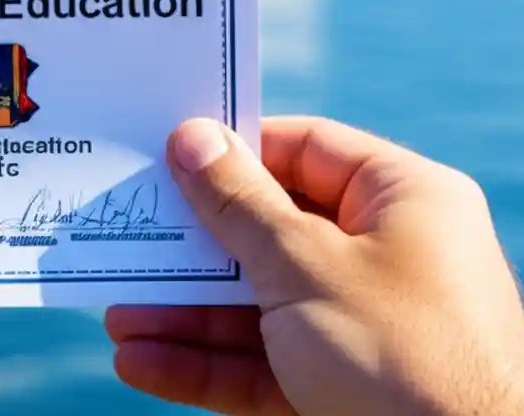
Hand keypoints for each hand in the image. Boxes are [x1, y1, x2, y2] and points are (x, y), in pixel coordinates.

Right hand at [106, 117, 523, 415]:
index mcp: (403, 201)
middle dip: (193, 250)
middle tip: (131, 239)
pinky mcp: (343, 386)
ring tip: (120, 320)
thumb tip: (193, 137)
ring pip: (257, 307)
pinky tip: (144, 364)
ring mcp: (364, 327)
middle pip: (268, 233)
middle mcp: (386, 257)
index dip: (233, 150)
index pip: (305, 149)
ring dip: (186, 316)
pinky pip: (264, 363)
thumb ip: (238, 202)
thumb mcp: (304, 264)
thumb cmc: (401, 355)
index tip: (166, 153)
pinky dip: (206, 364)